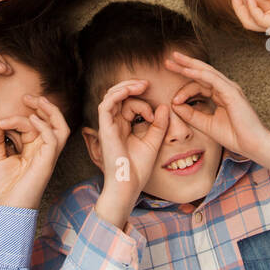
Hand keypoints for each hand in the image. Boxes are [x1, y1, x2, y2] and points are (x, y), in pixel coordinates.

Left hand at [0, 95, 71, 208]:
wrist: (7, 209)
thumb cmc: (4, 188)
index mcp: (32, 149)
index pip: (33, 125)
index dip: (17, 117)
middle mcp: (43, 150)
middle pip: (52, 122)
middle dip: (42, 106)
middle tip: (27, 97)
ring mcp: (47, 155)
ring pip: (60, 127)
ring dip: (50, 111)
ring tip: (37, 101)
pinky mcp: (48, 161)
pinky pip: (54, 138)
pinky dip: (44, 125)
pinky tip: (31, 120)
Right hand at [94, 80, 169, 227]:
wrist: (128, 185)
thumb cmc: (138, 169)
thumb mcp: (154, 142)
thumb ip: (159, 125)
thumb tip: (164, 106)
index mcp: (123, 127)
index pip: (129, 104)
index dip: (143, 103)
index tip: (157, 114)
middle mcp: (114, 124)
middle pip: (118, 96)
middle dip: (131, 86)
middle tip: (147, 84)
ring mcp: (108, 125)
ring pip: (111, 96)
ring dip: (125, 87)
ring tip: (141, 85)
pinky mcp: (105, 128)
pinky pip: (106, 104)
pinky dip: (118, 94)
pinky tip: (131, 91)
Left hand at [162, 53, 269, 159]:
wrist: (252, 145)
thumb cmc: (234, 136)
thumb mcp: (206, 124)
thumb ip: (191, 114)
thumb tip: (174, 105)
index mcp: (221, 94)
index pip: (199, 84)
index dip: (184, 90)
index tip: (173, 101)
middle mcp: (225, 88)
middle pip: (201, 72)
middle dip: (184, 65)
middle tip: (168, 60)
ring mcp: (229, 88)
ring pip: (206, 72)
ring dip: (189, 64)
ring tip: (175, 59)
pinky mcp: (231, 92)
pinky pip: (212, 79)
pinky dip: (198, 73)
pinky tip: (186, 70)